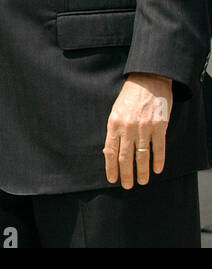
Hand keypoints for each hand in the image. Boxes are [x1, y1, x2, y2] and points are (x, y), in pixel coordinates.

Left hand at [103, 73, 171, 188]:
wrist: (147, 81)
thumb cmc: (129, 98)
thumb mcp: (115, 112)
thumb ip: (114, 131)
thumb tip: (109, 151)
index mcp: (113, 124)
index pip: (110, 151)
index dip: (111, 168)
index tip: (112, 180)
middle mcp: (127, 128)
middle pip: (125, 157)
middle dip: (125, 174)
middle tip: (127, 186)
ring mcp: (144, 127)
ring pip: (142, 156)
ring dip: (141, 171)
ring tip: (142, 182)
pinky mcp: (159, 126)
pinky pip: (158, 147)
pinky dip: (158, 160)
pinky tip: (157, 169)